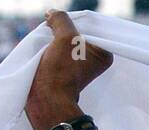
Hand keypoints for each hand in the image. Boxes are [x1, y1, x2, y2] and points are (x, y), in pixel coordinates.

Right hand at [25, 9, 113, 129]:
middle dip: (63, 29)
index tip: (60, 25)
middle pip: (77, 32)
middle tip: (51, 31)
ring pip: (66, 40)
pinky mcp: (67, 69)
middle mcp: (95, 59)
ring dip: (55, 37)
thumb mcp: (65, 37)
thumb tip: (52, 13)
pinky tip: (44, 48)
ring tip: (47, 40)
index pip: (90, 25)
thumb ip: (61, 19)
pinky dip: (51, 45)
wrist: (47, 98)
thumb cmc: (60, 71)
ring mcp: (81, 64)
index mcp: (104, 53)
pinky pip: (59, 49)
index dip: (72, 20)